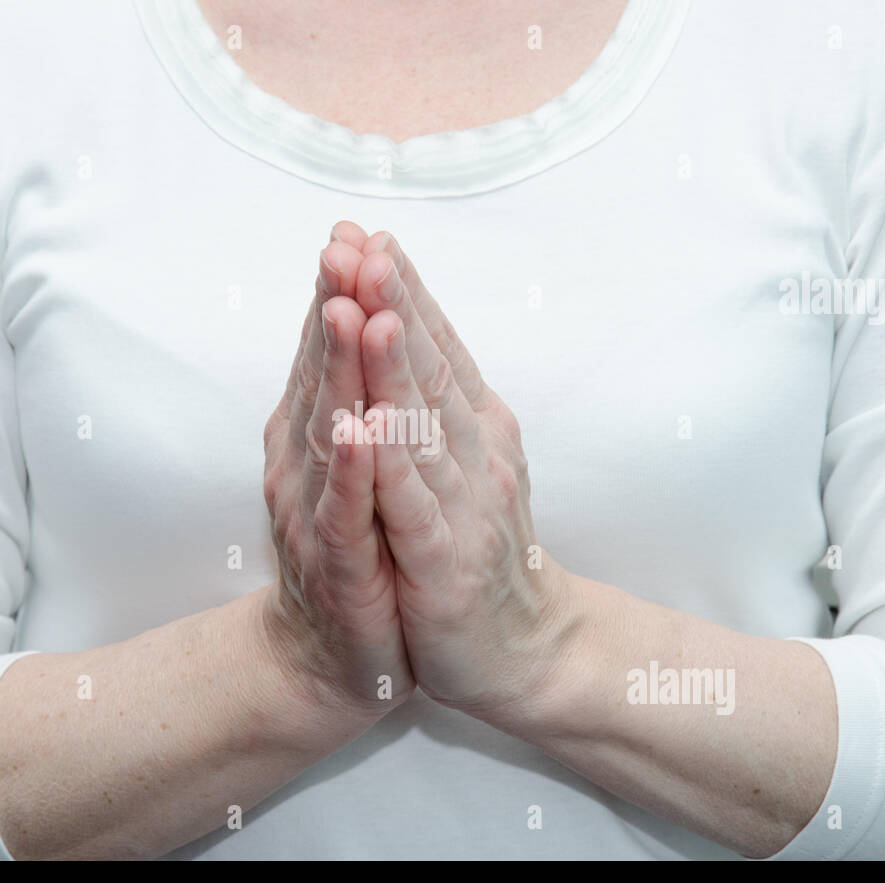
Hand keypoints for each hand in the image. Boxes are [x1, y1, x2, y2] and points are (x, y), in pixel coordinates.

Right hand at [260, 231, 413, 716]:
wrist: (334, 656)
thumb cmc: (354, 551)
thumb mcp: (351, 465)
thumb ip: (348, 399)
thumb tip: (354, 320)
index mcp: (315, 434)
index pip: (330, 353)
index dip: (341, 292)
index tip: (354, 230)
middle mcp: (306, 464)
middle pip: (323, 376)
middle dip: (336, 308)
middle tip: (344, 244)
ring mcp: (319, 512)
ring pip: (329, 430)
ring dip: (340, 371)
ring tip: (350, 311)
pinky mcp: (339, 563)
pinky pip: (344, 510)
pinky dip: (348, 469)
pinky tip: (355, 429)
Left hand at [346, 230, 578, 717]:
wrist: (521, 647)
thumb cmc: (476, 549)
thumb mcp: (460, 462)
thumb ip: (437, 400)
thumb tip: (406, 325)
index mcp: (473, 425)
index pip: (435, 346)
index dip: (402, 290)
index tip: (365, 234)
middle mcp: (475, 453)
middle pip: (429, 369)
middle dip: (394, 303)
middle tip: (363, 244)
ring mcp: (464, 507)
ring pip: (423, 426)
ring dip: (393, 367)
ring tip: (368, 309)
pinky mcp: (445, 563)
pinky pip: (413, 508)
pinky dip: (390, 465)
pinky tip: (367, 426)